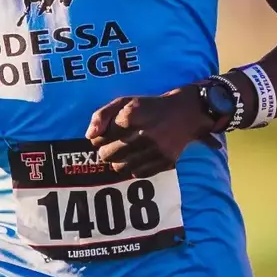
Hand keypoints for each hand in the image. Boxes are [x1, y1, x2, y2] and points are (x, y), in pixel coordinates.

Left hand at [85, 86, 211, 176]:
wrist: (186, 113)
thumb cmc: (150, 108)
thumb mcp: (125, 102)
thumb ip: (101, 115)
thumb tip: (90, 136)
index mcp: (130, 116)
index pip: (99, 139)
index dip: (101, 137)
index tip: (110, 133)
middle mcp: (143, 134)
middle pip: (106, 155)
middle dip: (107, 150)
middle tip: (118, 143)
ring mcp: (155, 150)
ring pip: (119, 167)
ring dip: (119, 161)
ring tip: (128, 151)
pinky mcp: (164, 161)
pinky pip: (137, 173)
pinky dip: (135, 167)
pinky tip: (140, 156)